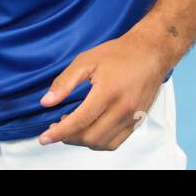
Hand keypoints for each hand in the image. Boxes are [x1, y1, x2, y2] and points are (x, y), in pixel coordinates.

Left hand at [38, 28, 171, 150]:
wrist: (151, 52)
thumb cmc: (119, 54)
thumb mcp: (86, 60)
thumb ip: (65, 82)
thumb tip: (46, 102)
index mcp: (108, 92)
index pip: (80, 121)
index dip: (59, 132)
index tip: (44, 138)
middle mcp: (123, 109)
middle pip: (90, 137)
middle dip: (68, 137)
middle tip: (57, 125)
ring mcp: (132, 118)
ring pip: (102, 143)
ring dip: (82, 141)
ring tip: (72, 127)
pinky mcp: (137, 122)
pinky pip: (115, 142)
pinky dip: (99, 142)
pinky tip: (89, 130)